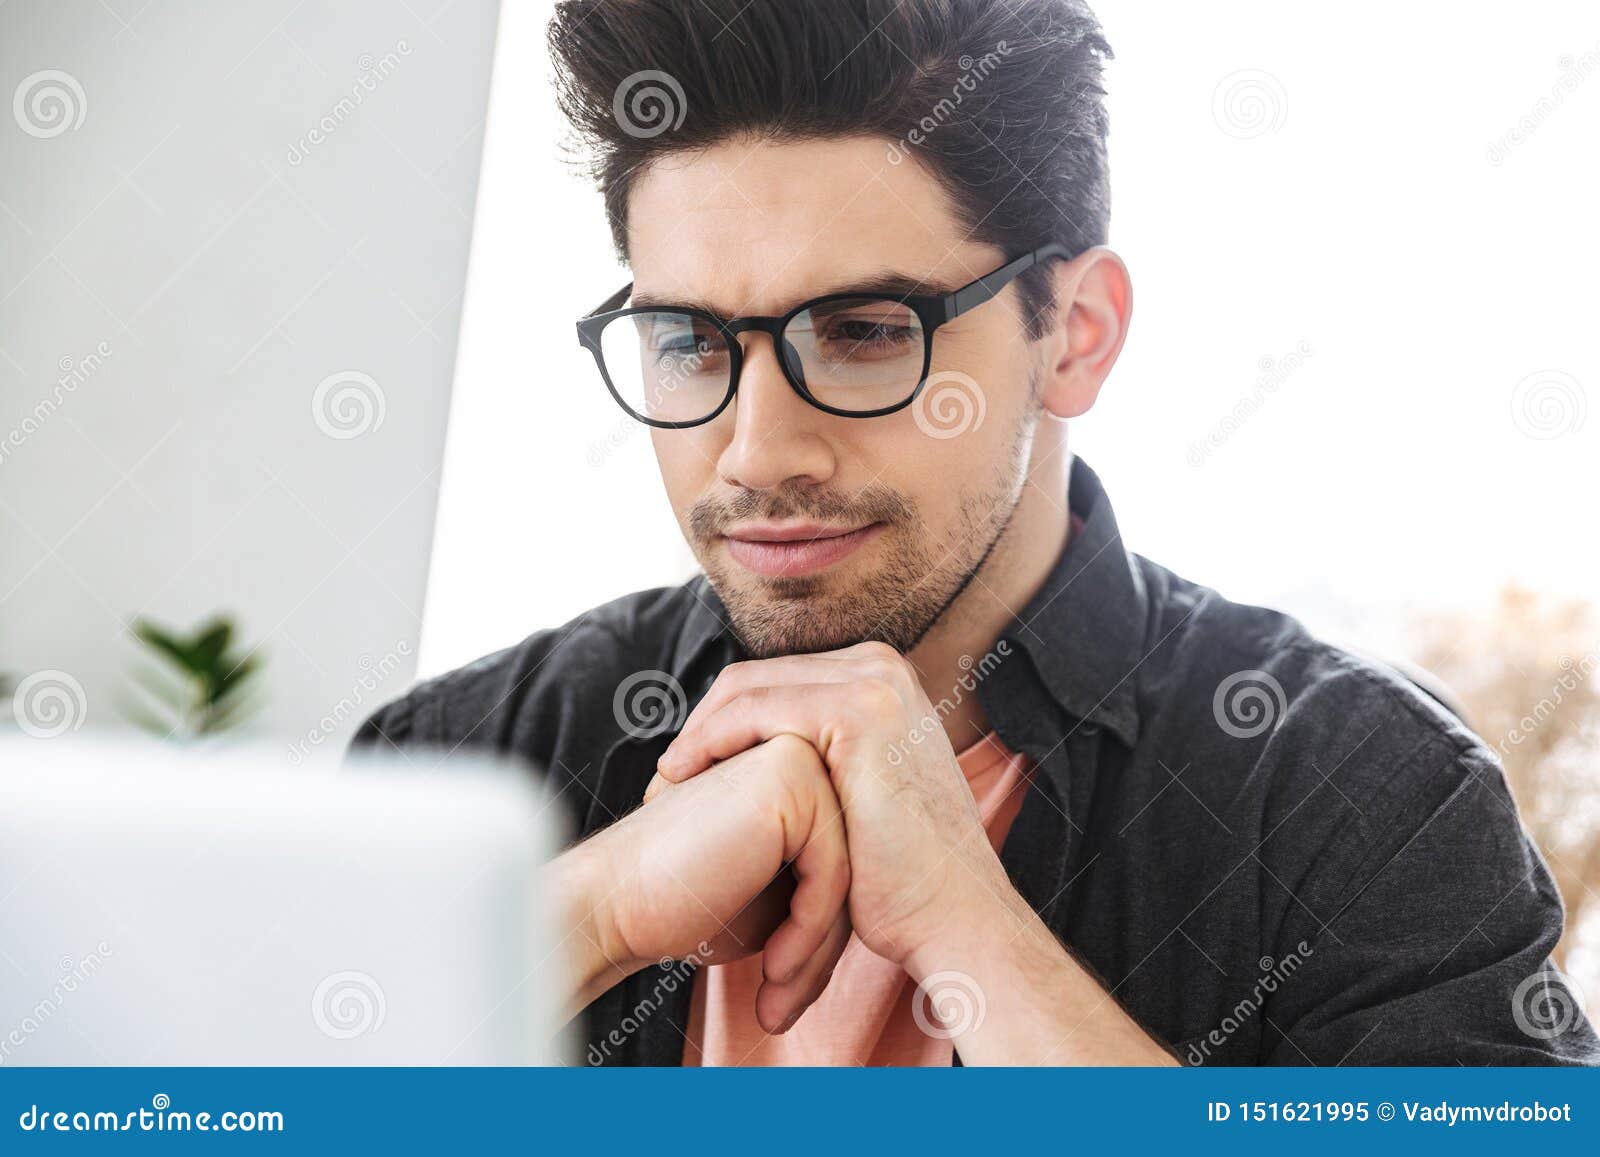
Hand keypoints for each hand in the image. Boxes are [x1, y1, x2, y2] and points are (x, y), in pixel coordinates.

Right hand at [549, 733, 850, 1031]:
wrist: (616, 902)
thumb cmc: (686, 904)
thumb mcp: (775, 894)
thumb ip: (822, 874)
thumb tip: (889, 900)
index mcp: (795, 768)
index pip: (845, 857)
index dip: (821, 932)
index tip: (787, 984)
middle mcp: (798, 749)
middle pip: (852, 862)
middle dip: (822, 945)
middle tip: (783, 1004)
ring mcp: (795, 755)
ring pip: (849, 870)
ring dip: (814, 951)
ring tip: (777, 995)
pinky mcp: (790, 777)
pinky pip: (833, 872)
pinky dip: (808, 934)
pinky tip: (774, 970)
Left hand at [654, 641, 1010, 968]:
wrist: (951, 914)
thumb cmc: (897, 875)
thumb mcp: (854, 795)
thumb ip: (820, 758)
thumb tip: (761, 752)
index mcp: (880, 676)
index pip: (772, 680)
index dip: (718, 722)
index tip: (683, 770)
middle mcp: (880, 665)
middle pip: (756, 677)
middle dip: (702, 723)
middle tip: (665, 776)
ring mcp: (874, 680)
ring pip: (746, 688)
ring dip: (697, 733)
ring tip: (666, 781)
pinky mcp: (857, 708)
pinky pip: (753, 710)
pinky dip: (708, 741)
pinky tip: (681, 779)